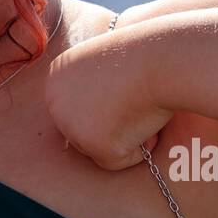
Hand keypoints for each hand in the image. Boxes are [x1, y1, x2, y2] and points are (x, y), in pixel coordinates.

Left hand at [44, 28, 174, 170]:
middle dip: (114, 125)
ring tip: (140, 106)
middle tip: (134, 100)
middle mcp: (54, 102)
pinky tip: (144, 120)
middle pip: (83, 132)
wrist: (163, 60)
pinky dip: (138, 148)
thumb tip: (101, 108)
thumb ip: (94, 86)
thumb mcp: (107, 62)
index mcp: (56, 78)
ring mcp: (71, 125)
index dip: (107, 104)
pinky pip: (118, 161)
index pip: (78, 109)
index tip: (123, 87)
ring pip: (99, 149)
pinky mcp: (93, 146)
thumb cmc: (145, 56)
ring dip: (125, 136)